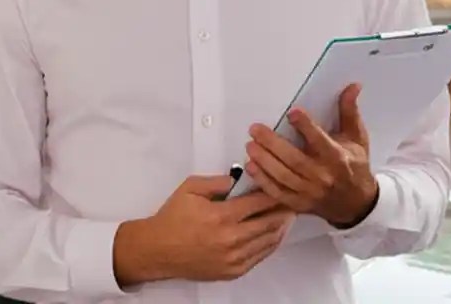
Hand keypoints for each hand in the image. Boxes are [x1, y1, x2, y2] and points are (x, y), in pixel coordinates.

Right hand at [113, 174, 296, 285]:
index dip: (273, 194)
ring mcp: (234, 258)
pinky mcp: (233, 271)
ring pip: (269, 241)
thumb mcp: (189, 188)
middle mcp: (231, 239)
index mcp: (221, 216)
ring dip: (281, 227)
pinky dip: (270, 244)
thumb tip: (237, 179)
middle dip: (283, 210)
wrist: (158, 249)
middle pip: (270, 222)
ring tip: (286, 217)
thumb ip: (216, 181)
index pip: (259, 202)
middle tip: (291, 201)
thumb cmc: (172, 220)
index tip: (280, 187)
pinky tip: (273, 235)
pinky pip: (260, 257)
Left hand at [244, 83, 378, 227]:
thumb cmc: (354, 166)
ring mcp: (310, 192)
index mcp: (338, 158)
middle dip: (273, 144)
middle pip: (295, 160)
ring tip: (250, 145)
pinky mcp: (299, 203)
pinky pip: (278, 193)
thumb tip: (352, 86)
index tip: (292, 112)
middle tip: (255, 129)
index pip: (320, 141)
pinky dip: (263, 180)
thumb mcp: (356, 138)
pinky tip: (251, 166)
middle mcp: (324, 176)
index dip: (306, 126)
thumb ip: (349, 112)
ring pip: (284, 177)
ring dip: (264, 161)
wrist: (357, 204)